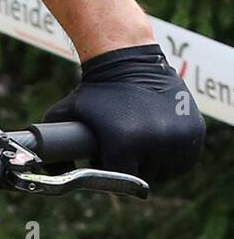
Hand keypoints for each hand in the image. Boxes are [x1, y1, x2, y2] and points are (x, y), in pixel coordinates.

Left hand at [44, 44, 204, 182]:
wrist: (128, 60)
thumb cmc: (94, 90)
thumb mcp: (65, 112)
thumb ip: (51, 143)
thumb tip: (43, 171)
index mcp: (123, 143)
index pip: (120, 178)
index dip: (111, 169)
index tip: (107, 157)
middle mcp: (154, 143)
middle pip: (144, 175)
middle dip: (132, 165)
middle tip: (122, 146)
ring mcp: (178, 138)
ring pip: (166, 170)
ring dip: (153, 162)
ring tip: (139, 141)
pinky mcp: (195, 132)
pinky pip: (185, 159)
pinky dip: (173, 156)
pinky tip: (157, 141)